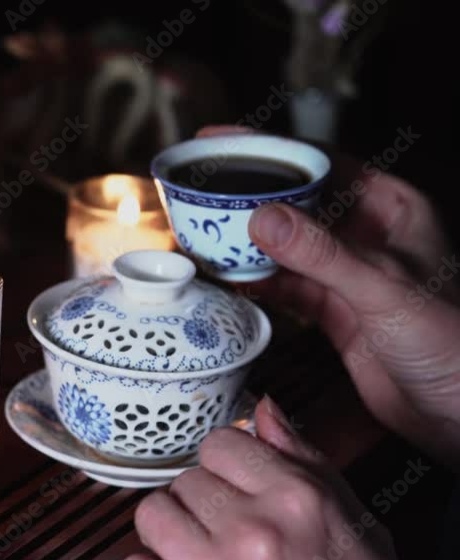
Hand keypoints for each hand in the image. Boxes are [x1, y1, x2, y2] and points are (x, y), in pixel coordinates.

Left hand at [127, 397, 397, 559]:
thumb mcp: (349, 515)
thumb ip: (301, 457)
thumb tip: (262, 408)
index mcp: (294, 498)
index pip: (219, 444)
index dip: (226, 464)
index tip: (237, 485)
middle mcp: (252, 530)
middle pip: (186, 480)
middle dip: (201, 502)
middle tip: (228, 530)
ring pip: (153, 514)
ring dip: (170, 530)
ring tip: (202, 549)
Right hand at [199, 126, 459, 467]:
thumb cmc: (453, 342)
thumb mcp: (384, 288)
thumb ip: (323, 254)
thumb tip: (262, 219)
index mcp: (391, 207)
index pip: (321, 162)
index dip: (270, 149)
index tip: (221, 142)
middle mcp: (366, 233)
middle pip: (295, 201)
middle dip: (248, 196)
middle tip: (200, 189)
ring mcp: (347, 272)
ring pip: (284, 245)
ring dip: (245, 242)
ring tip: (201, 233)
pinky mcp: (333, 310)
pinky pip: (285, 285)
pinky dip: (255, 282)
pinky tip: (226, 278)